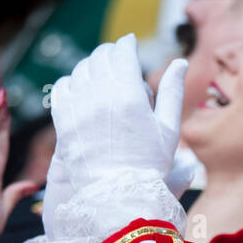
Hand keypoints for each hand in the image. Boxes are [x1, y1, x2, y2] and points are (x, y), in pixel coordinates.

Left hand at [48, 35, 185, 186]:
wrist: (118, 198)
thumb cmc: (150, 166)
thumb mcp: (169, 129)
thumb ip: (173, 92)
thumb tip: (181, 62)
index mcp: (129, 96)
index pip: (123, 53)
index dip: (127, 44)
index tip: (129, 44)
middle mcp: (100, 97)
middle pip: (100, 57)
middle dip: (110, 53)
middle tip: (117, 57)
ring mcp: (78, 108)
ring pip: (80, 69)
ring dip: (91, 66)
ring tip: (101, 73)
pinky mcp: (63, 121)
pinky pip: (62, 88)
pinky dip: (71, 82)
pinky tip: (81, 88)